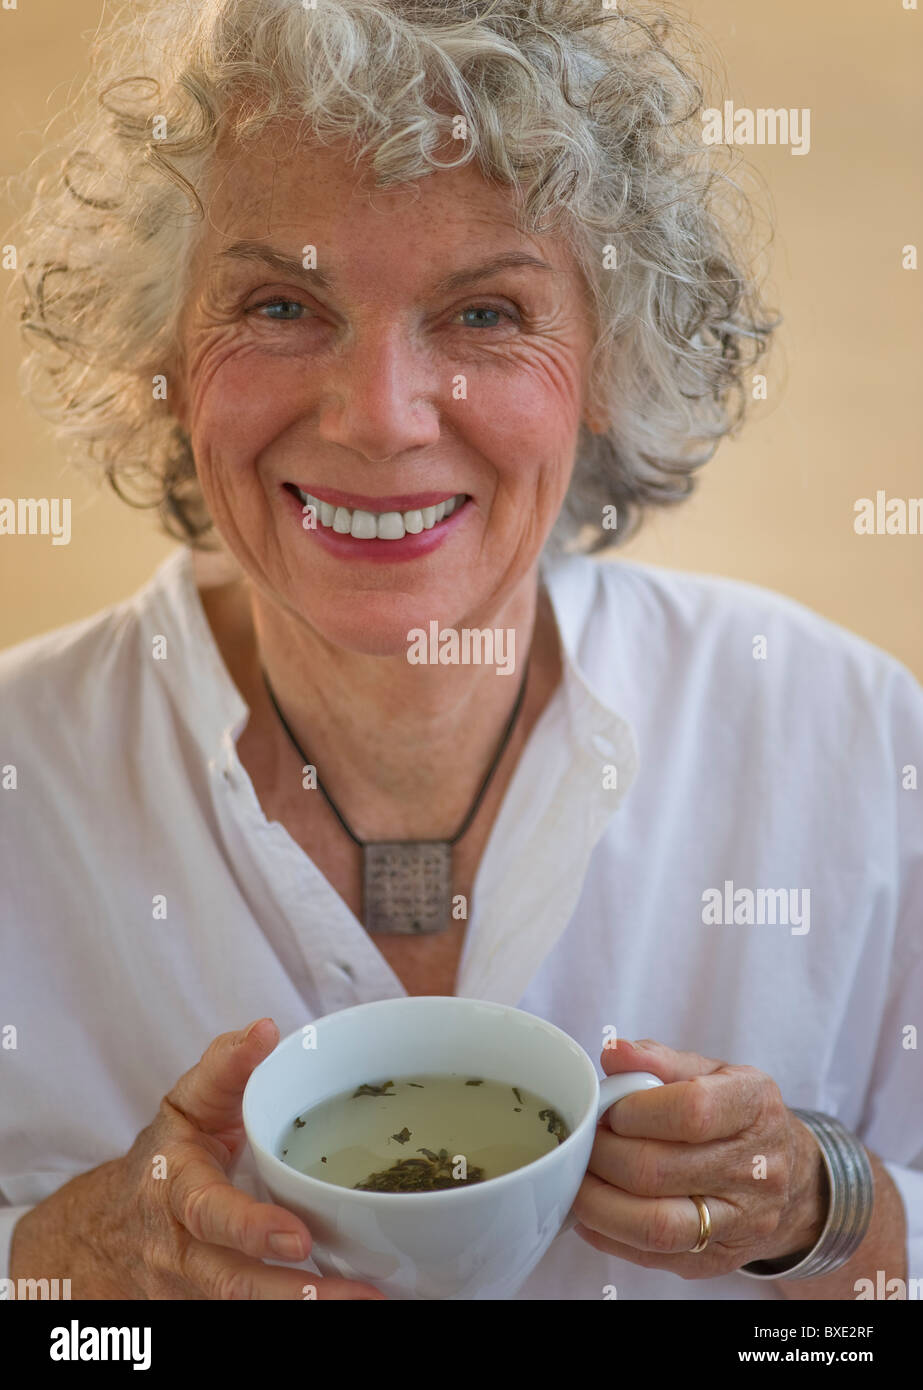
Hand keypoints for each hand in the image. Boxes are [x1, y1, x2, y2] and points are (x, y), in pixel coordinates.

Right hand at [9, 1018, 385, 1299]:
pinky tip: (356, 1305)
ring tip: (374, 1301)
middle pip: (234, 1283)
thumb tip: (266, 1029)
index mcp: (176, 1192)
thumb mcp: (185, 1105)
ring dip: (312, 1311)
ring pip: (249, 1309)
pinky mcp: (215, 1311)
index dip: (251, 1229)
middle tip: (360, 1292)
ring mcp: (196, 1291)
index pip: (209, 1214)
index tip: (299, 1238)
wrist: (110, 1233)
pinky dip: (306, 1313)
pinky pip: (257, 1317)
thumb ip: (225, 1067)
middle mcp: (182, 1252)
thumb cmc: (168, 1158)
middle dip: (297, 1293)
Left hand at [571, 1037, 826, 1278]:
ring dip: (599, 1204)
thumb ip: (657, 1060)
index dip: (635, 1111)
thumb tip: (612, 1052)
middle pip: (660, 1171)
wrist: (790, 1176)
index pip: (691, 1111)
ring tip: (578, 1181)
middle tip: (584, 1144)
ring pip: (656, 1225)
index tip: (610, 1110)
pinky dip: (609, 1236)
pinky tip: (592, 1213)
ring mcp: (743, 1221)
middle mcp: (758, 1168)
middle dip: (604, 1156)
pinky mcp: (721, 1259)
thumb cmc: (734, 1115)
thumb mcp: (709, 1072)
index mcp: (755, 1105)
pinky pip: (654, 1257)